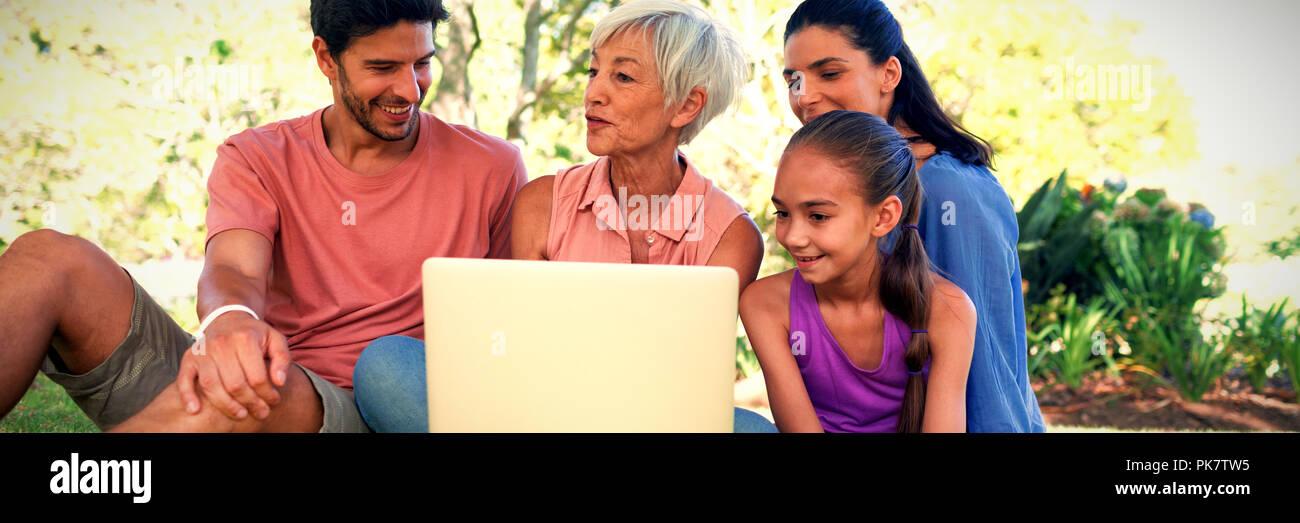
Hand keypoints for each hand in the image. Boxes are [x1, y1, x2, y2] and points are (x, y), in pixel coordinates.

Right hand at [177, 311, 291, 419]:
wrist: (227, 318)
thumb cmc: (254, 334)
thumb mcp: (275, 340)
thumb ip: (282, 359)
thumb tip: (279, 382)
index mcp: (245, 339)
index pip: (256, 377)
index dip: (267, 393)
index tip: (274, 400)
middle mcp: (222, 344)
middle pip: (235, 384)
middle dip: (250, 403)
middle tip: (261, 412)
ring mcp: (203, 351)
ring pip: (212, 386)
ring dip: (226, 406)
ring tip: (241, 415)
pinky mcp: (189, 357)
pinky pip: (184, 378)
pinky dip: (187, 396)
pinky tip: (195, 410)